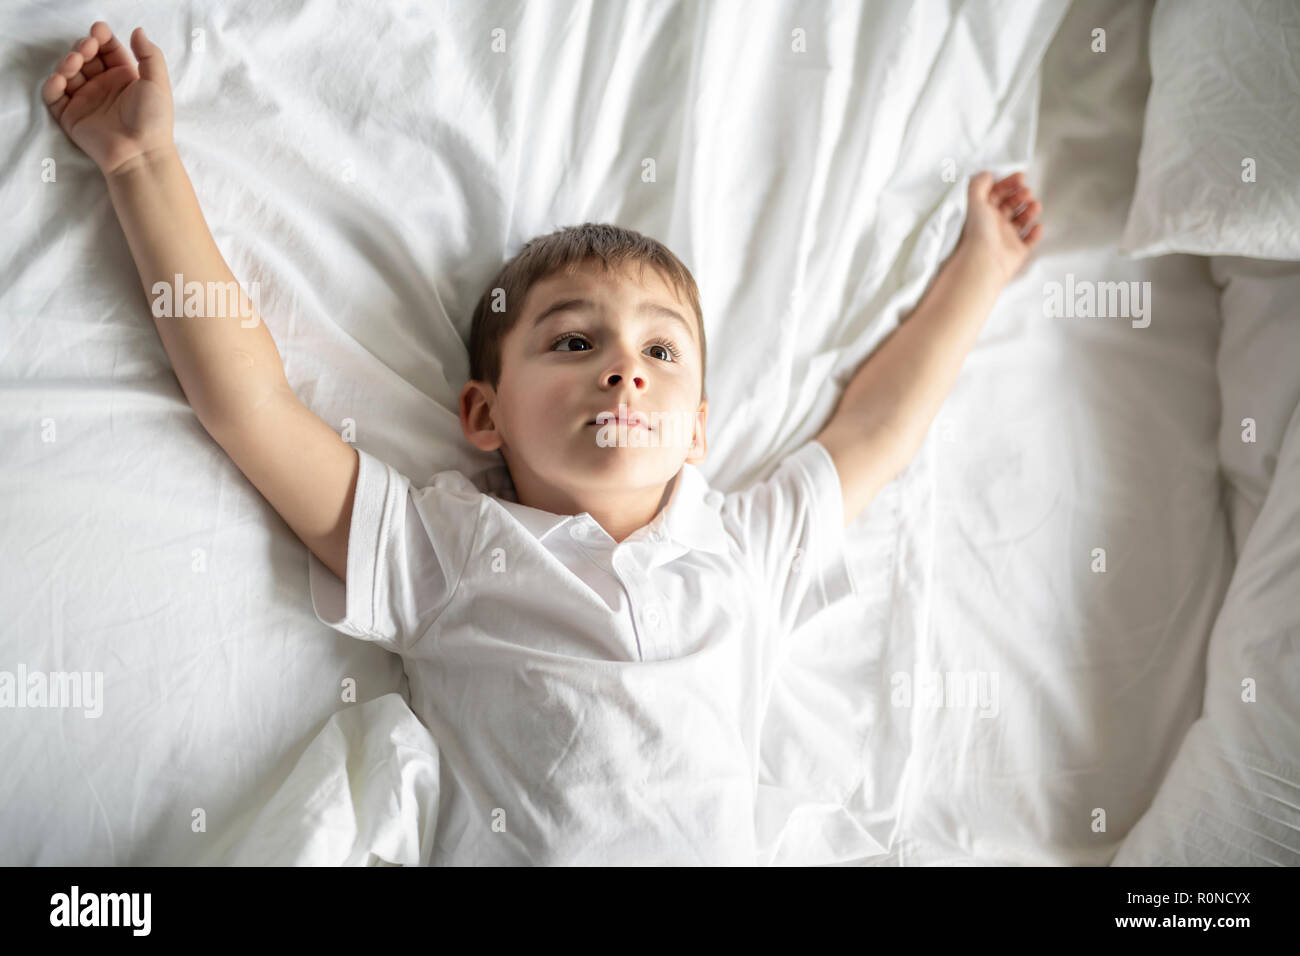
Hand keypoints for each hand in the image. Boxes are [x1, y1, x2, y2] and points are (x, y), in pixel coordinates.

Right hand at [41, 22, 174, 176]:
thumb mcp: (158, 82)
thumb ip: (150, 55)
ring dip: (66, 63)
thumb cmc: (153, 119)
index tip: (98, 32)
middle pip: (84, 57)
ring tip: (74, 63)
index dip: (100, 37)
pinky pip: (54, 96)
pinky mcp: (71, 116)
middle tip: (86, 49)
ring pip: (67, 72)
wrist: (140, 153)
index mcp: (124, 76)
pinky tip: (60, 81)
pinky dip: (52, 86)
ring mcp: (86, 100)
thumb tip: (137, 31)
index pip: (107, 49)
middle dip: (82, 47)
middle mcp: (104, 86)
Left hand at [959, 170, 1043, 284]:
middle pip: (1010, 205)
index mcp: (983, 212)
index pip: (997, 194)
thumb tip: (987, 174)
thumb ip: (979, 184)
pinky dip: (1035, 233)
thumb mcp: (975, 201)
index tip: (1021, 177)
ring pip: (1020, 221)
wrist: (984, 261)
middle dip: (1020, 195)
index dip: (1008, 183)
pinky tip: (1037, 225)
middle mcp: (994, 225)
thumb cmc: (978, 232)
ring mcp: (1006, 238)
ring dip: (1029, 211)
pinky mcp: (1016, 252)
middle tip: (1027, 192)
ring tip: (1035, 205)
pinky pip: (1029, 241)